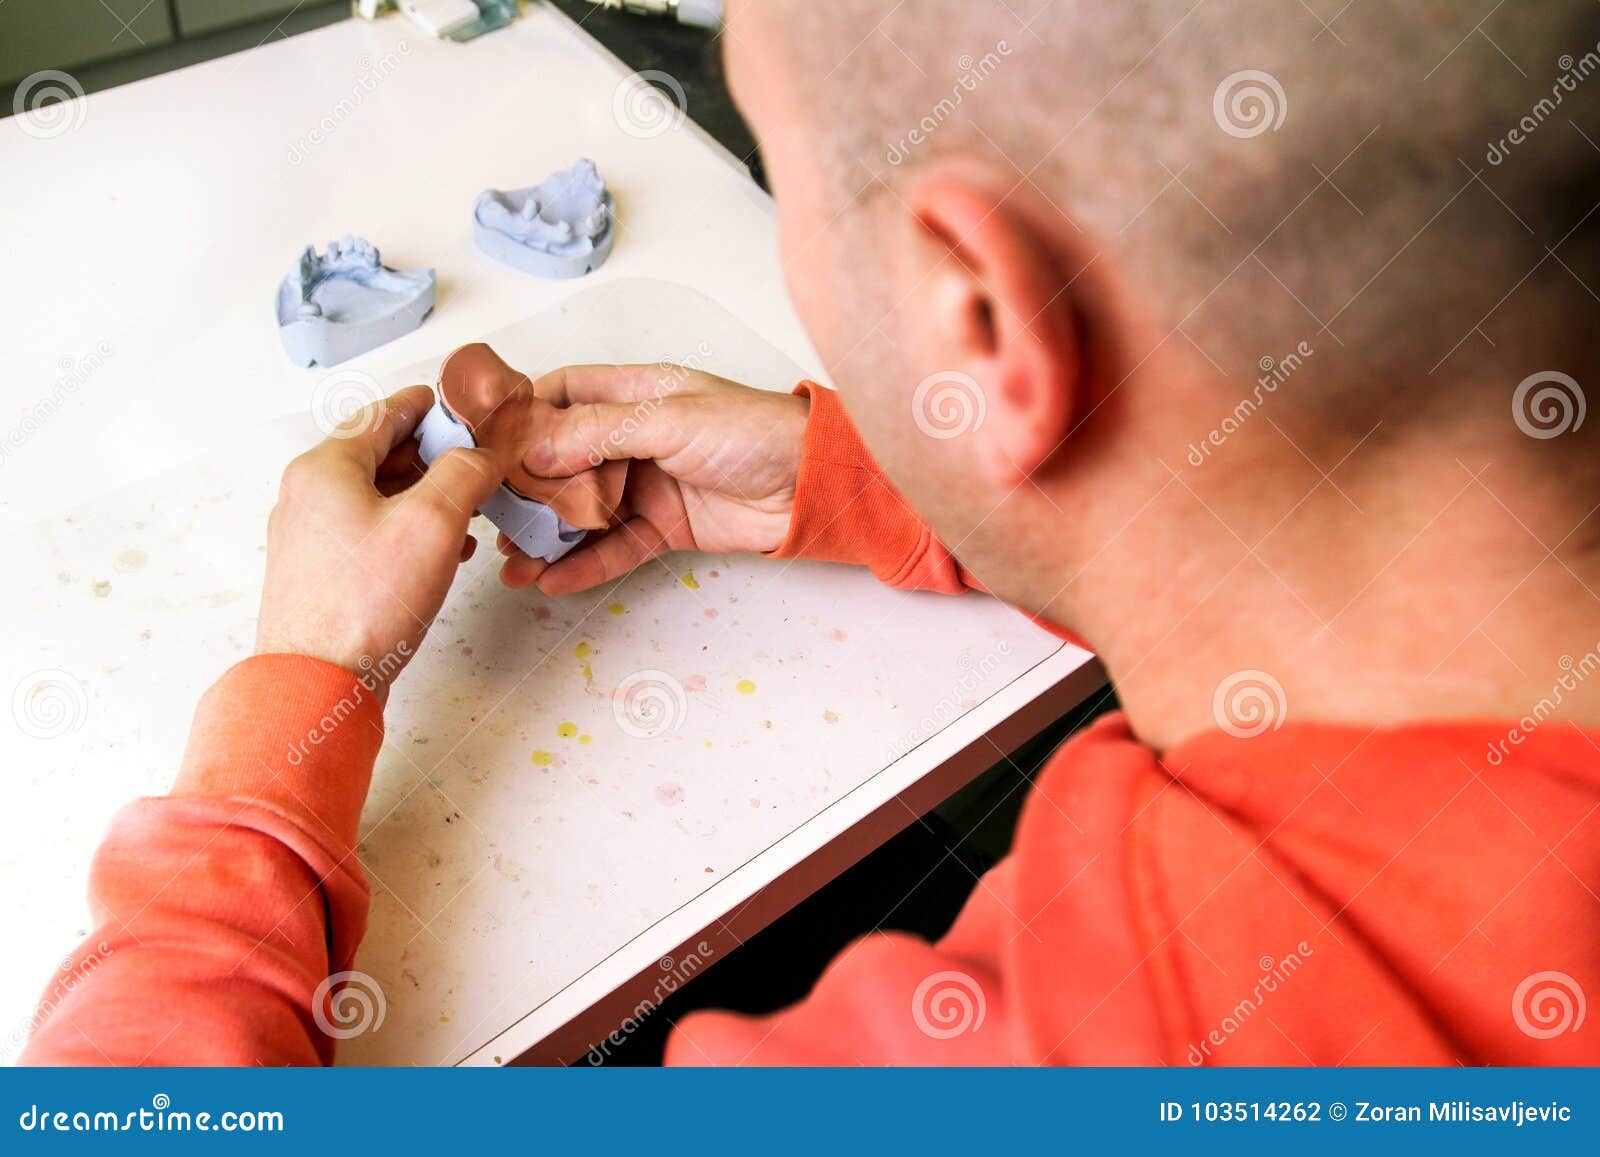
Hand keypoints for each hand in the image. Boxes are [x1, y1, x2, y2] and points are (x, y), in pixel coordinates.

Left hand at [256, 385, 501, 696]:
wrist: (318, 685)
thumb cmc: (366, 605)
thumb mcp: (432, 523)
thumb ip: (463, 473)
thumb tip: (480, 453)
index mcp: (324, 468)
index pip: (383, 414)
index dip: (428, 407)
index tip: (459, 404)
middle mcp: (306, 495)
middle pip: (378, 454)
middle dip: (432, 457)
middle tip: (476, 462)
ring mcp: (307, 536)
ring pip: (375, 496)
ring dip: (424, 497)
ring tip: (468, 512)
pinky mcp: (317, 573)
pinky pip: (367, 532)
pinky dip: (405, 530)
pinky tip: (440, 552)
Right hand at [499, 364, 807, 593]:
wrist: (813, 482)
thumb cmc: (754, 431)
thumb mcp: (669, 419)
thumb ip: (599, 432)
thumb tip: (533, 449)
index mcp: (634, 392)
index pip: (561, 396)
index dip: (522, 418)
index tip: (485, 447)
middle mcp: (634, 436)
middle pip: (563, 462)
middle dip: (526, 491)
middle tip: (492, 520)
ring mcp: (649, 484)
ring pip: (584, 512)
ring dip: (547, 537)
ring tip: (512, 564)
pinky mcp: (666, 527)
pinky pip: (615, 548)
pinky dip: (584, 565)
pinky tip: (552, 581)